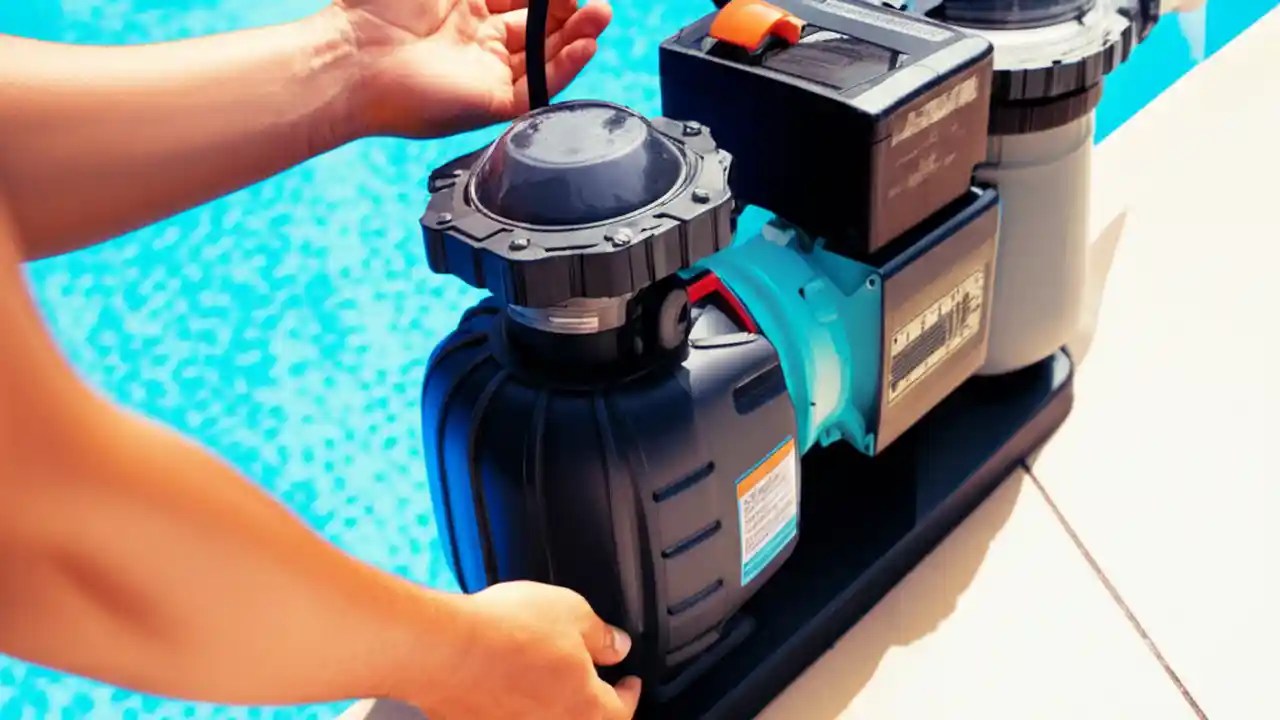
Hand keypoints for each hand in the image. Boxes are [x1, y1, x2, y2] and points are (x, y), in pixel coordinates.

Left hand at [329, 0, 612, 138]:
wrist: (353, 58)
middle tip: (594, 2)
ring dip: (577, 36)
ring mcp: (487, 72)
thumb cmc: (379, 7)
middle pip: (541, 26)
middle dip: (571, 11)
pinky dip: (566, 67)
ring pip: (546, 56)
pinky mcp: (492, 104)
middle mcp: (478, 40)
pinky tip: (585, 46)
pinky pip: (539, 87)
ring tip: (600, 17)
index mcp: (464, 5)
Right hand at [407, 581, 641, 719]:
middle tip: (591, 683)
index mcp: (584, 707)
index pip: (621, 712)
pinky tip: (506, 681)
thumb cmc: (505, 630)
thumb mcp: (572, 612)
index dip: (629, 695)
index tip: (629, 683)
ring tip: (545, 677)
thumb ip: (601, 635)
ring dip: (551, 703)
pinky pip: (507, 715)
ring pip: (543, 718)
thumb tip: (618, 646)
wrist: (442, 649)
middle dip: (591, 703)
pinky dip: (514, 703)